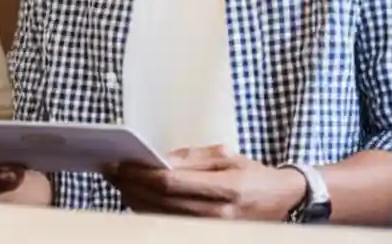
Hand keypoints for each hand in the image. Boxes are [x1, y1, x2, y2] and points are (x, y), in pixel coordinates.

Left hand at [106, 146, 305, 219]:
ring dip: (134, 199)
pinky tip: (135, 197)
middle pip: (160, 202)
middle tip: (110, 170)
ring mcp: (212, 230)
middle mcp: (218, 214)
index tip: (120, 163)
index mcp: (226, 188)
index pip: (170, 183)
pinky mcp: (206, 235)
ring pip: (160, 216)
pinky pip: (168, 224)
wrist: (282, 200)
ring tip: (118, 182)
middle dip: (130, 185)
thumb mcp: (226, 156)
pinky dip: (147, 211)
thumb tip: (158, 160)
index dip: (140, 174)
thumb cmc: (253, 174)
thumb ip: (191, 158)